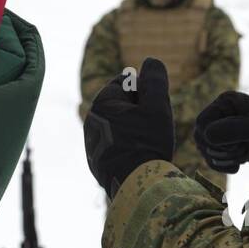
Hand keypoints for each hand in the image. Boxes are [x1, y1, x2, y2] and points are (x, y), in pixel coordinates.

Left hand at [83, 57, 174, 197]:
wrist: (136, 186)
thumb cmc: (148, 142)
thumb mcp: (157, 106)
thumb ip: (155, 81)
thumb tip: (150, 61)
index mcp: (102, 103)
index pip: (126, 82)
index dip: (146, 91)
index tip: (155, 108)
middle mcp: (91, 120)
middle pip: (122, 104)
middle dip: (139, 110)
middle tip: (155, 126)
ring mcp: (91, 142)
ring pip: (118, 125)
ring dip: (134, 128)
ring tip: (148, 143)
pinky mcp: (96, 161)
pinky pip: (114, 144)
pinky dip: (127, 145)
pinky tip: (140, 156)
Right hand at [193, 91, 248, 173]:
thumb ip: (233, 129)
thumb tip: (206, 135)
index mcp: (227, 101)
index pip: (202, 123)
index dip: (214, 139)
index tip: (237, 144)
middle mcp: (221, 112)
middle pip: (200, 137)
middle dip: (220, 150)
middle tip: (242, 149)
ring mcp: (222, 128)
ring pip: (205, 149)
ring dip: (223, 158)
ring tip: (244, 154)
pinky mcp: (225, 143)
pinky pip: (210, 159)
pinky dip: (222, 166)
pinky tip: (237, 165)